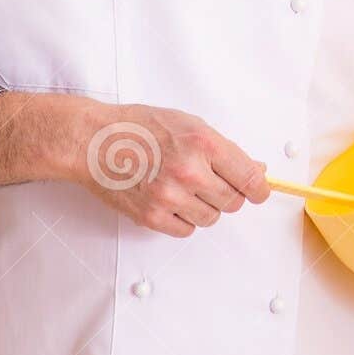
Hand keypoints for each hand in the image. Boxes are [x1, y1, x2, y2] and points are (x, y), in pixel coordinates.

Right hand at [69, 100, 269, 237]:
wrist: (94, 141)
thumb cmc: (139, 127)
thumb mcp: (189, 124)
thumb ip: (223, 149)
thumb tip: (256, 170)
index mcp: (203, 144)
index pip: (250, 179)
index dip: (259, 189)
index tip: (259, 192)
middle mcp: (189, 171)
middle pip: (233, 202)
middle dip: (226, 194)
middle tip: (208, 182)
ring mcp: (170, 196)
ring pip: (210, 219)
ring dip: (204, 207)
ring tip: (182, 188)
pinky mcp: (152, 216)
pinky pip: (186, 230)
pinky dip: (183, 219)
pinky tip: (170, 200)